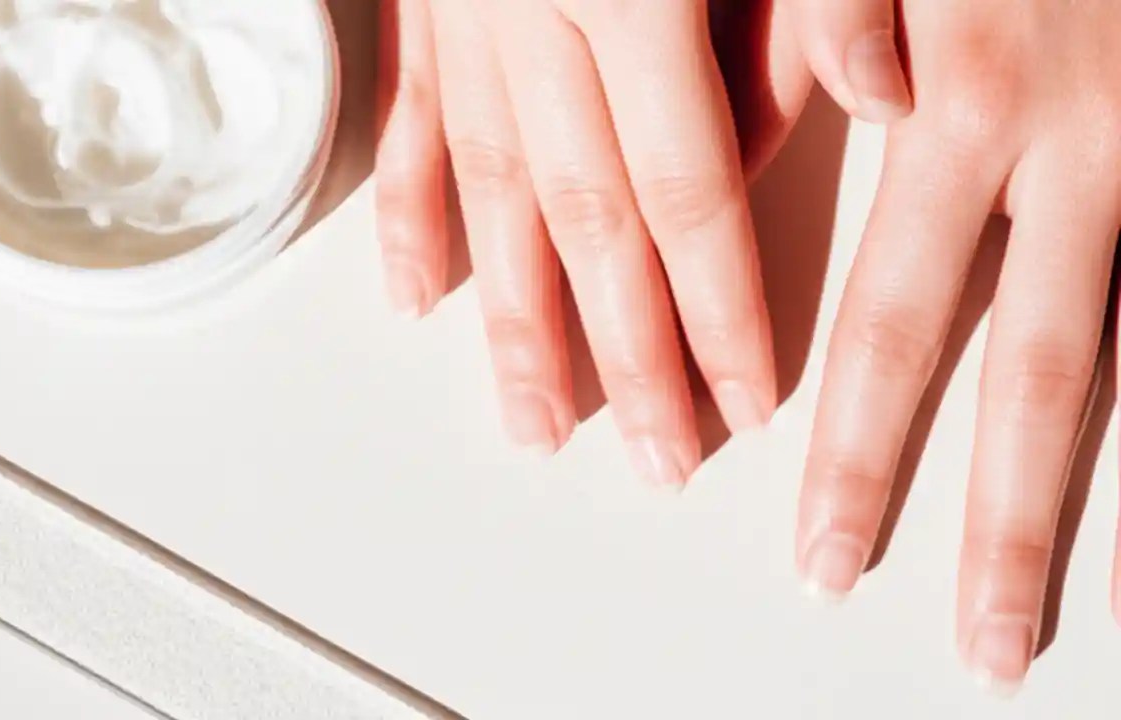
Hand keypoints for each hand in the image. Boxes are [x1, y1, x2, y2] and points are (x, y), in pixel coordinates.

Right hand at [375, 0, 810, 484]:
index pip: (688, 191)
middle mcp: (535, 17)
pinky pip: (407, 119)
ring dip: (516, 323)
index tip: (745, 403)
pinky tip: (414, 298)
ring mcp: (465, 12)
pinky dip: (407, 214)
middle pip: (591, 223)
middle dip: (628, 356)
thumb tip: (890, 91)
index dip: (720, 307)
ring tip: (536, 427)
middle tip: (660, 460)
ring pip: (492, 193)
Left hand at [793, 0, 1120, 690]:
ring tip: (1024, 621)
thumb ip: (851, 18)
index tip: (825, 544)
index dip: (858, 441)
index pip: (896, 315)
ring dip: (1065, 500)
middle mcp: (1074, 143)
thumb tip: (865, 111)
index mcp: (966, 93)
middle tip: (948, 639)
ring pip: (1111, 356)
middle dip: (978, 516)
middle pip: (1017, 370)